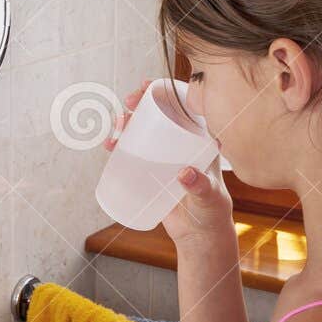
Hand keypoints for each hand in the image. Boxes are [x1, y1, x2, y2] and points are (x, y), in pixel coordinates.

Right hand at [107, 79, 233, 248]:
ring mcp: (164, 156)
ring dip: (126, 123)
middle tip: (127, 104)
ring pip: (143, 131)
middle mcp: (182, 143)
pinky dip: (120, 145)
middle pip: (158, 114)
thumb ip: (201, 187)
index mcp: (200, 139)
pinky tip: (110, 145)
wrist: (198, 235)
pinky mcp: (151, 171)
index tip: (147, 87)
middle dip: (139, 103)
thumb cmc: (211, 213)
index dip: (164, 91)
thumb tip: (185, 174)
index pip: (184, 106)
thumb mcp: (209, 197)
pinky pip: (133, 152)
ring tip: (116, 129)